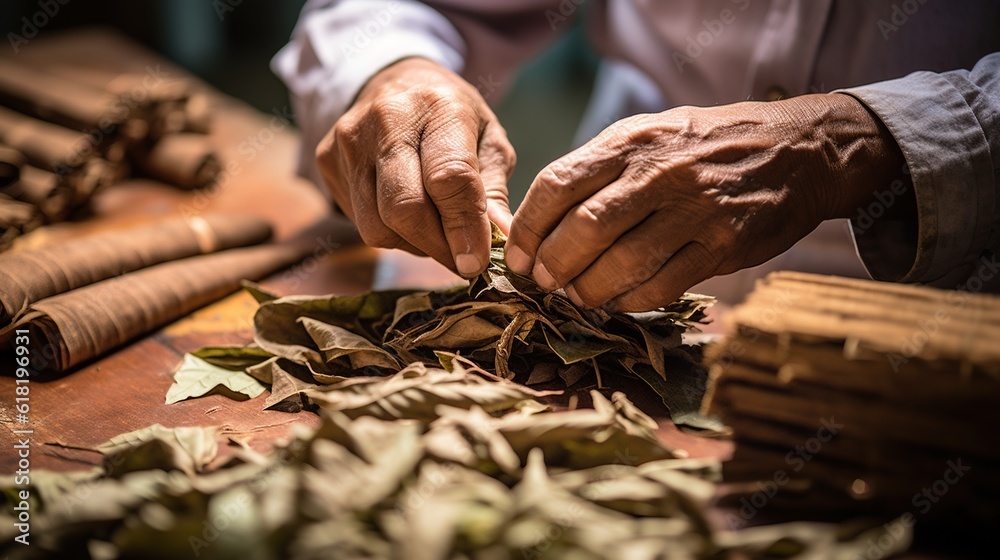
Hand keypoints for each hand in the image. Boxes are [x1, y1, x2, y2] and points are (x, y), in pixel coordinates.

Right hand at [316, 57, 515, 276]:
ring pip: (377, 226)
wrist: (392, 81)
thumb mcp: (488, 140)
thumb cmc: (451, 116)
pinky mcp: (327, 160)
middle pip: (405, 208)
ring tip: (437, 234)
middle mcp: (386, 119)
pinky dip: (392, 234)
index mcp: (438, 106)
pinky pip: (361, 222)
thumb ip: (494, 191)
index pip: (449, 178)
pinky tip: (409, 218)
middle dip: (437, 246)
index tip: (477, 261)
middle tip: (461, 261)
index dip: (464, 227)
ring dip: (414, 245)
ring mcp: (349, 140)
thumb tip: (502, 241)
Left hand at [505, 93, 904, 310]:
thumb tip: (538, 221)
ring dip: (589, 291)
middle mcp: (660, 172)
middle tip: (544, 282)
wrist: (798, 150)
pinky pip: (663, 286)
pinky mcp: (724, 245)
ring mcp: (695, 209)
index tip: (519, 255)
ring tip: (578, 296)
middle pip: (584, 230)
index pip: (557, 185)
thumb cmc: (705, 146)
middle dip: (554, 266)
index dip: (528, 228)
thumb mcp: (649, 135)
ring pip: (623, 265)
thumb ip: (598, 170)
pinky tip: (620, 301)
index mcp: (631, 140)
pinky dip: (632, 301)